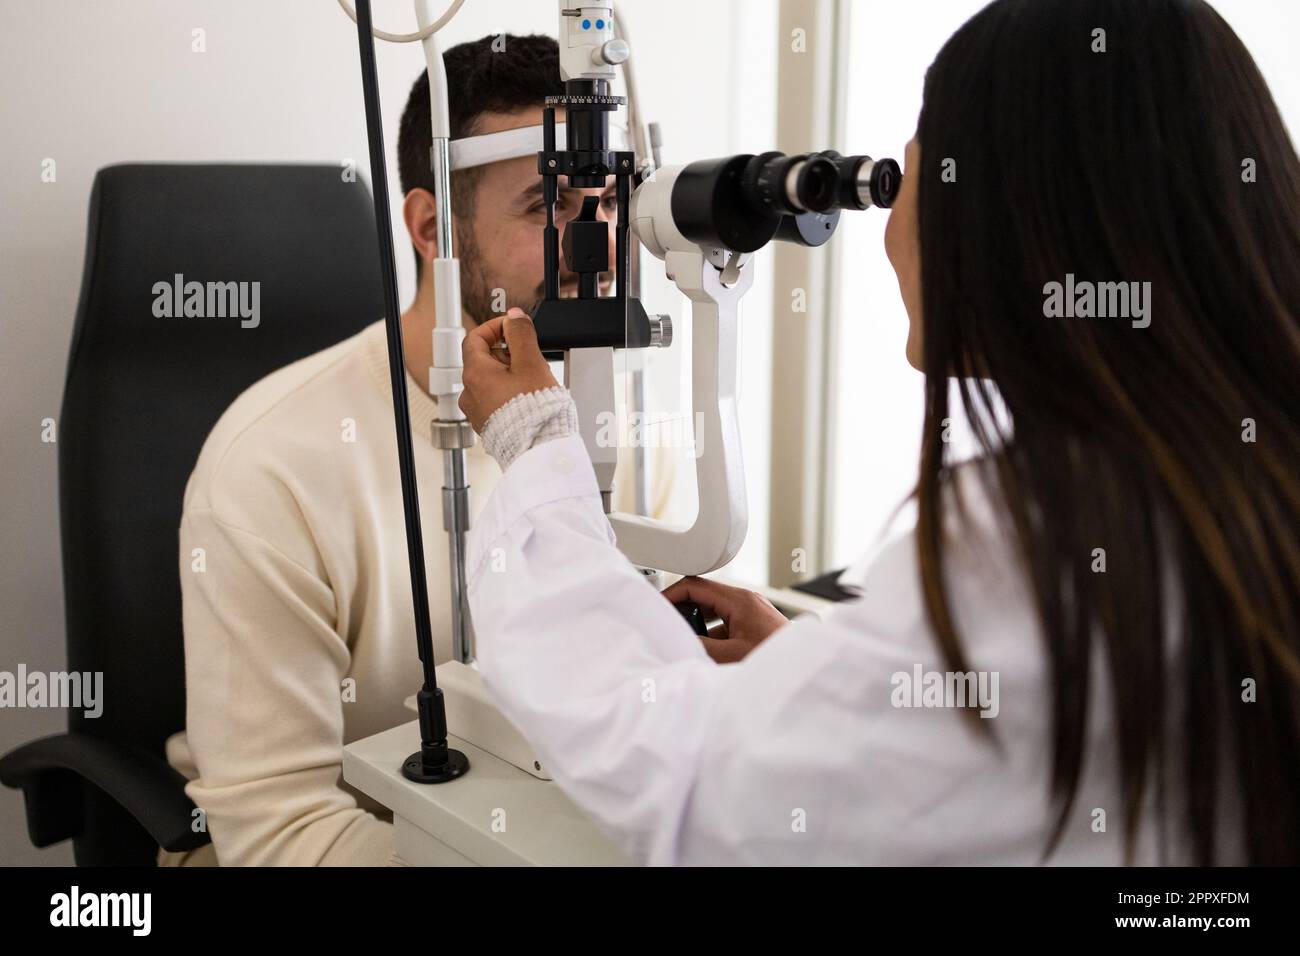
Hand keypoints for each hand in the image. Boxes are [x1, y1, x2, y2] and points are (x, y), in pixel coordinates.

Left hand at [459, 308, 559, 431]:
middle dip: (507, 352)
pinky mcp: (488, 425)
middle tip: (530, 357)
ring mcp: (476, 411)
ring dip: (509, 374)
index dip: (495, 327)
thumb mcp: (531, 363)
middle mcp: (469, 392)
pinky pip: (494, 401)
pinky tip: (528, 400)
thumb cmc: (533, 411)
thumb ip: (520, 334)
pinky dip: (508, 394)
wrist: (537, 449)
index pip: (475, 338)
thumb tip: (514, 317)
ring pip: (490, 381)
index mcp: (475, 373)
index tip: (513, 328)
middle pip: (484, 359)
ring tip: (532, 382)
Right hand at [662, 577, 786, 663]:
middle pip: (703, 596)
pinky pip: (724, 624)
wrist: (804, 668)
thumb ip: (700, 645)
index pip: (695, 585)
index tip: (658, 606)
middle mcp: (745, 601)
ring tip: (686, 641)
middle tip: (668, 624)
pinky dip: (711, 635)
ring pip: (713, 612)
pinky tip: (707, 654)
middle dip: (683, 609)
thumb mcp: (730, 655)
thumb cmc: (776, 659)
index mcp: (739, 600)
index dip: (672, 594)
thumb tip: (677, 640)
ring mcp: (750, 612)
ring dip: (697, 624)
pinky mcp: (754, 625)